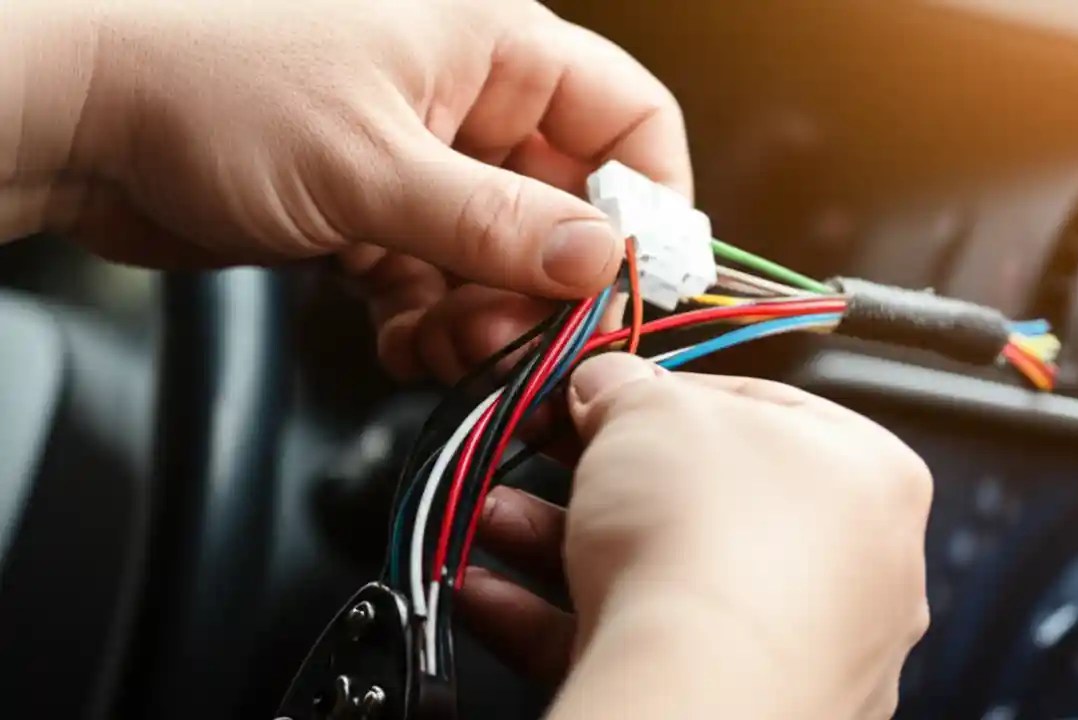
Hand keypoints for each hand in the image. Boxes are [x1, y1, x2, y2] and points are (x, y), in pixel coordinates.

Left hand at [4, 0, 688, 379]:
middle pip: (566, 202)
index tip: (634, 284)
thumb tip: (599, 262)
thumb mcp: (373, 168)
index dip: (646, 203)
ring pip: (502, 252)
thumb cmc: (205, 87)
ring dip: (486, 313)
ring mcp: (420, 153)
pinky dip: (432, 316)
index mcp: (491, 45)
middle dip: (547, 283)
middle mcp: (467, 97)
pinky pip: (440, 273)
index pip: (625, 117)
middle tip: (521, 339)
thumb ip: (497, 226)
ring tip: (447, 342)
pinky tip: (404, 338)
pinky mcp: (373, 205)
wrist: (77, 119)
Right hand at [460, 353, 932, 718]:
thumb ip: (627, 387)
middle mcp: (850, 571)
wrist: (701, 696)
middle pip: (701, 499)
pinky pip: (637, 646)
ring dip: (560, 542)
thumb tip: (608, 384)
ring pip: (660, 577)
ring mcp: (797, 650)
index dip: (663, 393)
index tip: (602, 397)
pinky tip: (491, 592)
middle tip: (545, 452)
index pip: (759, 410)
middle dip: (599, 475)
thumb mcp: (652, 410)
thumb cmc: (716, 543)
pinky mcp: (734, 707)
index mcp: (867, 476)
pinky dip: (557, 619)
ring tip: (495, 516)